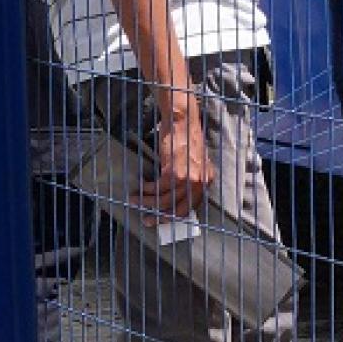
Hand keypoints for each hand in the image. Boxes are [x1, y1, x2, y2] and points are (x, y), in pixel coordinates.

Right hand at [144, 91, 214, 218]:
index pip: (191, 207)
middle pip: (178, 209)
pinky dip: (146, 190)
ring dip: (147, 203)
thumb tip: (174, 198)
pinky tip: (140, 187)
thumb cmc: (186, 140)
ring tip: (135, 201)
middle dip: (160, 216)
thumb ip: (189, 179)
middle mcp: (200, 183)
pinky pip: (157, 188)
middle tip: (147, 219)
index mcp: (206, 181)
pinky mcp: (173, 172)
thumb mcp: (194, 163)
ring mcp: (187, 179)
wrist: (182, 122)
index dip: (174, 215)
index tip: (162, 217)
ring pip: (164, 201)